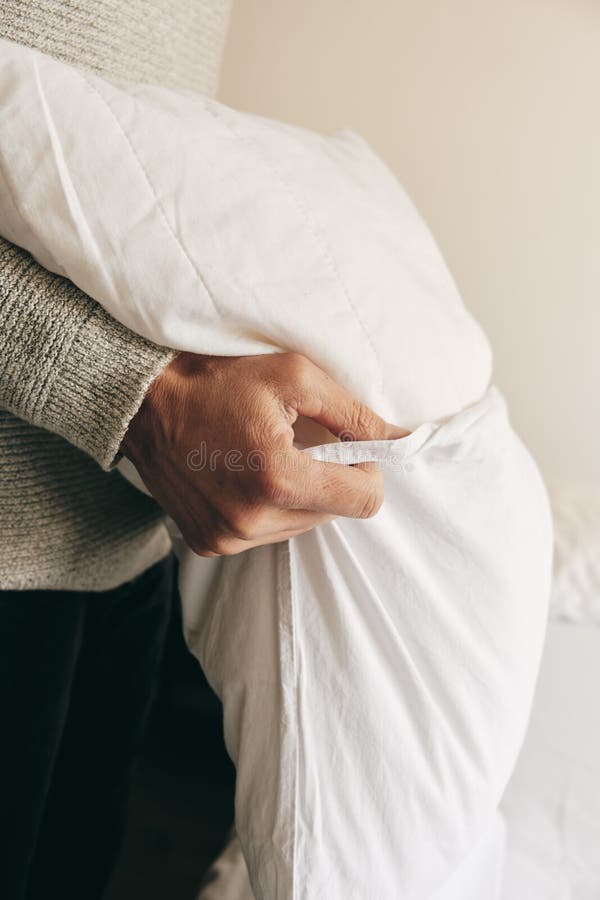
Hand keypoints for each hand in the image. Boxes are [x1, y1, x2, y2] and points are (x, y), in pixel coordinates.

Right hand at [121, 352, 407, 555]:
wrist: (142, 403)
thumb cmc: (217, 380)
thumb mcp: (294, 376)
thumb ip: (354, 414)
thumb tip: (401, 439)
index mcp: (278, 479)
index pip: (363, 501)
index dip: (367, 470)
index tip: (349, 447)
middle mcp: (252, 521)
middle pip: (333, 514)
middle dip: (329, 479)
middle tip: (300, 443)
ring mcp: (228, 538)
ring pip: (301, 526)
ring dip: (299, 494)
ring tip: (266, 456)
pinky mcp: (210, 544)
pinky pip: (266, 534)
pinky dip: (269, 507)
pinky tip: (244, 476)